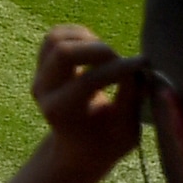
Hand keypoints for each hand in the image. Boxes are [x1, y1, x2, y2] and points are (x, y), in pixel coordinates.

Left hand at [25, 25, 144, 169]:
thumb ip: (131, 99)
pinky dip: (79, 36)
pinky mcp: (42, 64)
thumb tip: (141, 68)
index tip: (143, 64)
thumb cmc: (107, 142)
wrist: (78, 147)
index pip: (87, 81)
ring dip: (88, 40)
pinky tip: (97, 51)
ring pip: (56, 39)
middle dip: (100, 49)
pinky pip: (55, 36)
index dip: (118, 69)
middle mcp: (44, 91)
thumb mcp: (126, 131)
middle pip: (63, 52)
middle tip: (122, 61)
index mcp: (62, 113)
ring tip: (108, 57)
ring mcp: (39, 75)